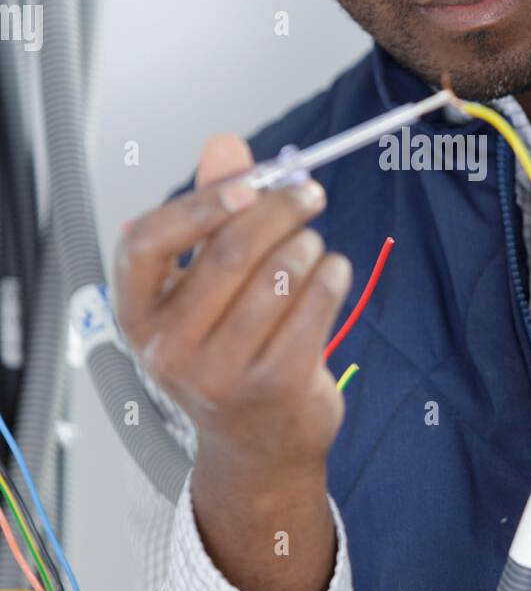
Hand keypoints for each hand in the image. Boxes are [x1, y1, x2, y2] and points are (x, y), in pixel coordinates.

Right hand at [113, 134, 352, 488]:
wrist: (257, 446)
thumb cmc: (227, 350)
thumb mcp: (204, 286)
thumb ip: (212, 210)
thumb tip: (223, 144)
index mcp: (139, 314)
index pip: (145, 243)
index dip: (197, 204)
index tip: (248, 182)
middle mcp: (169, 348)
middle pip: (228, 252)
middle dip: (279, 209)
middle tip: (310, 192)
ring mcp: (221, 374)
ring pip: (280, 274)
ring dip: (309, 245)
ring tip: (313, 247)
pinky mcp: (276, 387)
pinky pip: (315, 304)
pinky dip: (332, 275)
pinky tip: (332, 273)